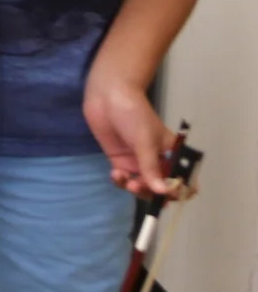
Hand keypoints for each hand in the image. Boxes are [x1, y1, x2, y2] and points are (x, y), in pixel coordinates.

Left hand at [83, 79, 177, 198]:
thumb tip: (162, 192)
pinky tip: (115, 174)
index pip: (184, 179)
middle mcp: (158, 161)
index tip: (168, 194)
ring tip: (126, 180)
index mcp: (173, 154)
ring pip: (142, 187)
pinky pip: (124, 180)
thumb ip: (152, 168)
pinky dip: (121, 182)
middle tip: (139, 187)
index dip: (180, 191)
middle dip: (152, 193)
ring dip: (135, 189)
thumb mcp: (146, 141)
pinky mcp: (120, 161)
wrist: (107, 97)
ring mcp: (139, 162)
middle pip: (161, 188)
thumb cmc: (134, 114)